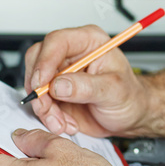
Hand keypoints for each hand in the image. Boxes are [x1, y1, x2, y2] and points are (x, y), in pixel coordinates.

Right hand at [23, 25, 150, 136]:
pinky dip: (47, 116)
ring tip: (62, 122)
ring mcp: (60, 73)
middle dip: (39, 88)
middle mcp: (72, 54)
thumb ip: (86, 87)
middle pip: (37, 60)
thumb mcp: (114, 91)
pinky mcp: (54, 91)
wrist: (131, 116)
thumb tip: (58, 85)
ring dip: (44, 107)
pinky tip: (65, 123)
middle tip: (47, 108)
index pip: (57, 42)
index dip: (45, 61)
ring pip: (34, 83)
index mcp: (89, 42)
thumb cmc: (130, 97)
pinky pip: (39, 101)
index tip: (41, 83)